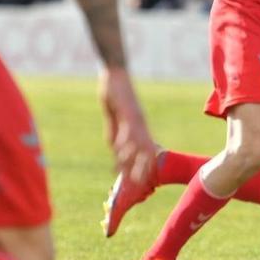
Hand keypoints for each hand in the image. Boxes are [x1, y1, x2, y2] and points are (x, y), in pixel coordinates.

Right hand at [98, 68, 156, 184]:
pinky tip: (120, 151)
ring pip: (138, 143)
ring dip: (133, 160)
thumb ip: (114, 133)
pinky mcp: (128, 110)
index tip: (141, 181)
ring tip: (130, 174)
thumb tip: (115, 150)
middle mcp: (140, 124)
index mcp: (138, 127)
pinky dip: (124, 141)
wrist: (115, 74)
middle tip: (138, 184)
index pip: (144, 150)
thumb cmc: (115, 95)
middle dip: (142, 168)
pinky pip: (127, 129)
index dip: (142, 165)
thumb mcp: (114, 118)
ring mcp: (135, 118)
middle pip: (146, 150)